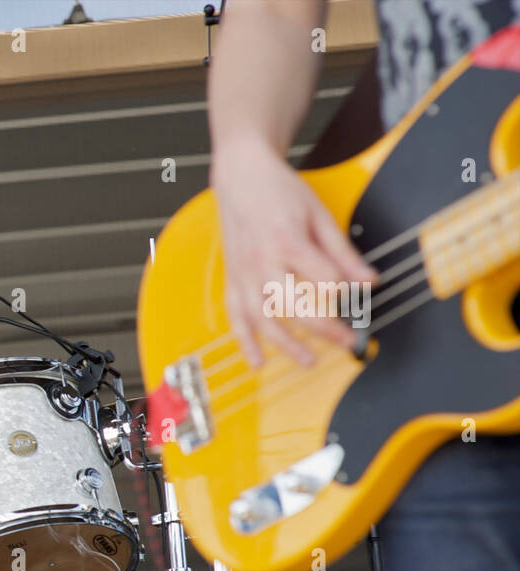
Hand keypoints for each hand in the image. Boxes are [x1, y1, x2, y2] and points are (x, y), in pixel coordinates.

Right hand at [211, 138, 377, 365]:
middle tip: (347, 342)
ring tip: (309, 360)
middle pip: (293, 307)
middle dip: (323, 329)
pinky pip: (235, 317)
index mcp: (287, 241)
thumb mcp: (319, 216)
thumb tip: (369, 282)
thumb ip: (343, 253)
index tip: (359, 302)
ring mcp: (243, 274)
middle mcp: (262, 262)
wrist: (241, 178)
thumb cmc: (279, 193)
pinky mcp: (232, 280)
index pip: (323, 280)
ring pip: (263, 319)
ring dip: (285, 345)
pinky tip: (258, 361)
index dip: (345, 293)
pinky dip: (245, 342)